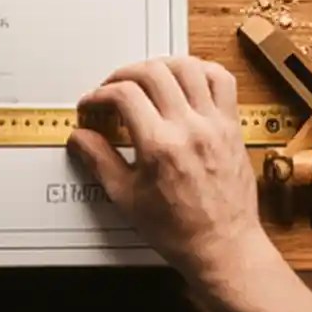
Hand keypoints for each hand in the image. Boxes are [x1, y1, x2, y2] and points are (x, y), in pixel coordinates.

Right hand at [67, 57, 269, 283]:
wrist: (223, 246)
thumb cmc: (180, 230)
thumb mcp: (126, 198)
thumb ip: (99, 160)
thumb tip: (80, 138)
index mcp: (161, 147)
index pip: (124, 95)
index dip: (100, 94)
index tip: (93, 104)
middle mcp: (191, 129)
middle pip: (153, 72)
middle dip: (124, 74)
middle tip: (113, 88)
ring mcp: (215, 124)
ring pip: (189, 67)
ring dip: (161, 65)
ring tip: (146, 77)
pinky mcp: (231, 126)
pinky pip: (222, 80)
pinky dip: (201, 69)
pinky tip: (186, 79)